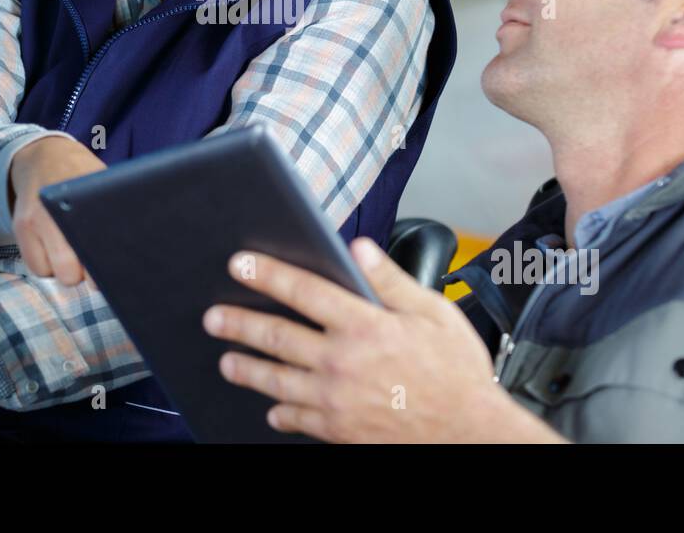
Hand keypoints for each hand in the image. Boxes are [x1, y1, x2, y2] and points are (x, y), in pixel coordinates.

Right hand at [8, 136, 105, 285]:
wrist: (43, 156)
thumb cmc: (81, 173)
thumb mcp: (102, 182)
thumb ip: (115, 210)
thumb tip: (139, 243)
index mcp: (81, 198)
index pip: (93, 245)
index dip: (104, 265)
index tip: (112, 270)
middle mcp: (55, 210)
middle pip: (69, 271)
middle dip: (85, 275)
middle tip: (95, 264)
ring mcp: (34, 220)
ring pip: (52, 272)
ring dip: (65, 270)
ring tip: (74, 252)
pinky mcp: (19, 227)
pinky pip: (35, 268)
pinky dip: (47, 266)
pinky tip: (57, 250)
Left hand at [203, 237, 566, 442]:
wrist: (470, 436)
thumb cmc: (457, 374)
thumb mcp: (434, 314)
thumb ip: (391, 280)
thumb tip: (359, 248)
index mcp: (364, 326)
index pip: (303, 291)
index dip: (268, 273)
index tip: (241, 264)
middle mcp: (341, 362)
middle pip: (276, 336)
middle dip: (239, 322)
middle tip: (214, 317)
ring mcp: (335, 400)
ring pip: (276, 380)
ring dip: (247, 367)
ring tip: (227, 361)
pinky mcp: (338, 430)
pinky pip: (297, 420)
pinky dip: (280, 413)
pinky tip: (272, 410)